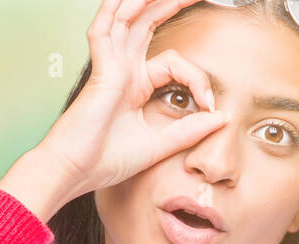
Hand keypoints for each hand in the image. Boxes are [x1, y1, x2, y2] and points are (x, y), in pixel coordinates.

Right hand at [0, 0, 227, 220]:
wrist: (75, 172)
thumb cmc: (106, 161)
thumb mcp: (160, 145)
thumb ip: (189, 130)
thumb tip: (222, 117)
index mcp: (135, 85)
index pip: (173, 63)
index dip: (197, 78)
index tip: (209, 106)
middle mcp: (123, 69)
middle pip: (147, 24)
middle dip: (170, 5)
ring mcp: (110, 66)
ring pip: (129, 19)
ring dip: (150, 1)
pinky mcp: (101, 70)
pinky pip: (105, 29)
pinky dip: (114, 9)